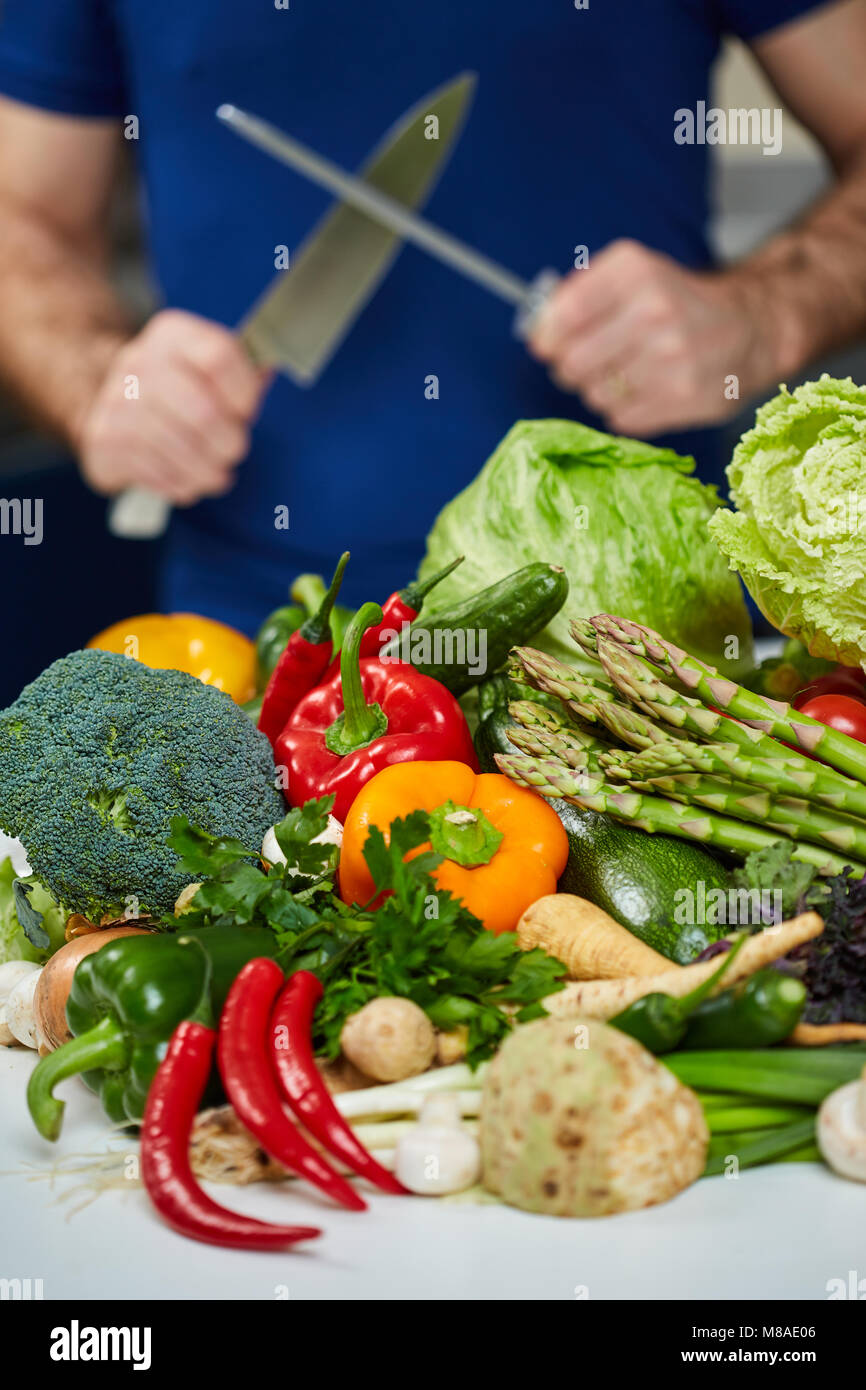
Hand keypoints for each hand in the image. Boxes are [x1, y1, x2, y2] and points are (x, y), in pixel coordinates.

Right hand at [77, 309, 269, 503]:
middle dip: (228, 443)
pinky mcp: (104, 440)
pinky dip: (182, 484)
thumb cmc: (177, 388)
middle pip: (203, 412)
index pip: (219, 357)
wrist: (105, 398)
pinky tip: (187, 479)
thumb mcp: (207, 367)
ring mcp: (116, 401)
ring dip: (208, 472)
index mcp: (172, 335)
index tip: (246, 411)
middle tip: (233, 451)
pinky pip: (158, 473)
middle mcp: (139, 362)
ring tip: (216, 475)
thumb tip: (267, 372)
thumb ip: (242, 372)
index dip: (243, 393)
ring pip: (181, 450)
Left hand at [528, 240, 780, 435]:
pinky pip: (620, 418)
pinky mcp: (683, 397)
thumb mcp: (632, 275)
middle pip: (572, 363)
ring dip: (600, 390)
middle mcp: (655, 311)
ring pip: (594, 394)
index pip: (564, 315)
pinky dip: (625, 410)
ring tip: (626, 374)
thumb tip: (537, 330)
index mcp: (636, 272)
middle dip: (571, 369)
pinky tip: (647, 391)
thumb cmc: (676, 302)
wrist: (749, 328)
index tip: (549, 345)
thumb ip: (578, 295)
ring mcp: (672, 358)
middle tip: (589, 363)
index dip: (547, 338)